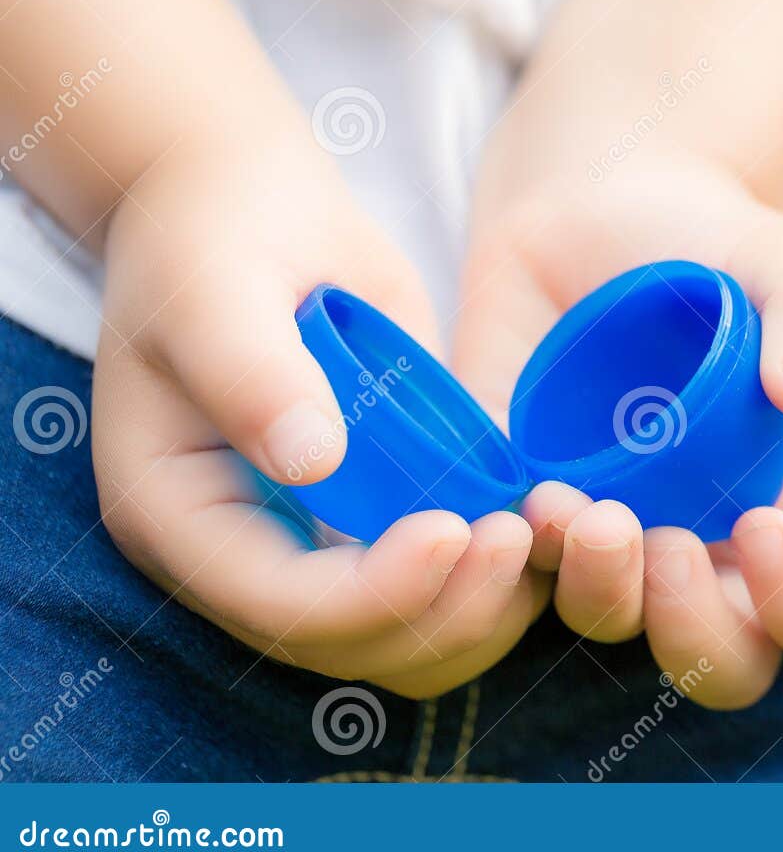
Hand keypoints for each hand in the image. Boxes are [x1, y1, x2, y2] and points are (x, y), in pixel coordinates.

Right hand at [93, 140, 543, 697]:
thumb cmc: (217, 233)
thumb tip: (311, 461)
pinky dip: (493, 571)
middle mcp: (241, 552)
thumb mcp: (217, 289)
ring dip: (481, 605)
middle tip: (517, 532)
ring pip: (406, 641)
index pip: (279, 608)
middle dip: (441, 610)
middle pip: (351, 646)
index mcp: (175, 515)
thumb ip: (252, 372)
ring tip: (536, 525)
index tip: (456, 530)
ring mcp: (308, 543)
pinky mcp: (370, 519)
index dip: (374, 593)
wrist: (249, 206)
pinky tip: (539, 514)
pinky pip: (438, 585)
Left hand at [453, 149, 782, 707]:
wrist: (594, 210)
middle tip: (663, 545)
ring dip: (596, 588)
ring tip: (571, 503)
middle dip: (693, 634)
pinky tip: (519, 494)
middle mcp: (721, 546)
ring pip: (617, 628)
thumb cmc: (711, 243)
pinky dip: (515, 560)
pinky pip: (521, 580)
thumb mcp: (782, 261)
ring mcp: (625, 539)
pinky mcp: (536, 515)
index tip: (763, 524)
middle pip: (729, 666)